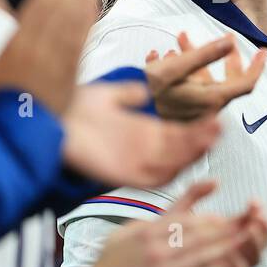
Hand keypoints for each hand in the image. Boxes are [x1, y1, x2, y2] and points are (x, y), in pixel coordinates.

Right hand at [0, 0, 97, 113]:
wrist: (12, 136)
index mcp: (14, 47)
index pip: (37, 8)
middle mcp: (37, 52)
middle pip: (58, 12)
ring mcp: (55, 65)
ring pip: (72, 26)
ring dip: (84, 1)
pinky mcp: (69, 79)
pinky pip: (80, 46)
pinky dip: (88, 25)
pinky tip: (94, 10)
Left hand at [61, 82, 219, 188]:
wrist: (47, 121)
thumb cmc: (72, 109)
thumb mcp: (108, 96)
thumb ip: (128, 93)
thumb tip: (143, 88)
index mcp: (140, 133)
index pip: (176, 134)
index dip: (196, 128)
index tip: (214, 117)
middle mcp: (140, 150)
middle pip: (179, 149)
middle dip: (200, 139)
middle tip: (219, 127)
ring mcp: (132, 163)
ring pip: (171, 163)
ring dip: (191, 153)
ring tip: (211, 137)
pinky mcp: (120, 174)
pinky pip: (151, 178)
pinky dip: (170, 170)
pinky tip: (185, 160)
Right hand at [64, 181, 266, 266]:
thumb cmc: (117, 259)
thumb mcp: (139, 224)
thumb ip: (175, 207)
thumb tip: (213, 183)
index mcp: (151, 229)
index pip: (194, 219)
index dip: (222, 217)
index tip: (242, 215)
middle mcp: (158, 248)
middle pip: (205, 236)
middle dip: (234, 230)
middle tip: (255, 224)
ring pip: (206, 257)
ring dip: (233, 248)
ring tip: (252, 242)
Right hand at [145, 31, 266, 120]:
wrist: (122, 119)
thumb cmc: (146, 93)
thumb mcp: (175, 68)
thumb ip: (205, 54)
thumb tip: (231, 41)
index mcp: (211, 100)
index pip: (246, 84)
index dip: (257, 66)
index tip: (264, 50)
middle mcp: (206, 110)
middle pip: (225, 81)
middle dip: (221, 56)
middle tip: (224, 37)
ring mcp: (194, 114)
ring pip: (203, 80)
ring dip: (194, 59)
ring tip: (179, 40)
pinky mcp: (181, 113)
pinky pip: (189, 88)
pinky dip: (181, 71)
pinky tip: (161, 58)